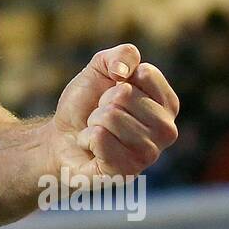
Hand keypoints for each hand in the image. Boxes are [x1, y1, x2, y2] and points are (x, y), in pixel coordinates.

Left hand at [48, 43, 178, 179]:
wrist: (62, 137)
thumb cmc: (86, 104)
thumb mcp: (100, 69)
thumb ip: (120, 55)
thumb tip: (125, 70)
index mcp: (167, 105)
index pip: (146, 73)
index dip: (119, 77)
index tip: (114, 91)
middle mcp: (166, 131)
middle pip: (125, 96)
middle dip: (103, 102)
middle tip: (101, 116)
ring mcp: (148, 155)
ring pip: (111, 118)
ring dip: (94, 121)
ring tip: (97, 131)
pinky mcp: (126, 172)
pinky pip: (100, 138)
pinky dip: (87, 137)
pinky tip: (92, 148)